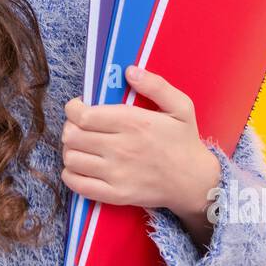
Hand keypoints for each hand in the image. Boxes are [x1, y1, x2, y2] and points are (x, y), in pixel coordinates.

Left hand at [61, 65, 222, 230]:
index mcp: (134, 123)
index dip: (73, 108)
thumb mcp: (181, 107)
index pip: (83, 115)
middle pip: (72, 136)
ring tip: (82, 145)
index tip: (79, 107)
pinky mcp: (115, 194)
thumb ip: (156, 85)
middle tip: (80, 126)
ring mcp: (117, 174)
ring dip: (70, 149)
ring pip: (71, 158)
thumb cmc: (184, 142)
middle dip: (70, 127)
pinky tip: (81, 166)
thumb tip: (130, 71)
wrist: (195, 182)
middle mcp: (121, 149)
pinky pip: (77, 184)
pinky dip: (70, 174)